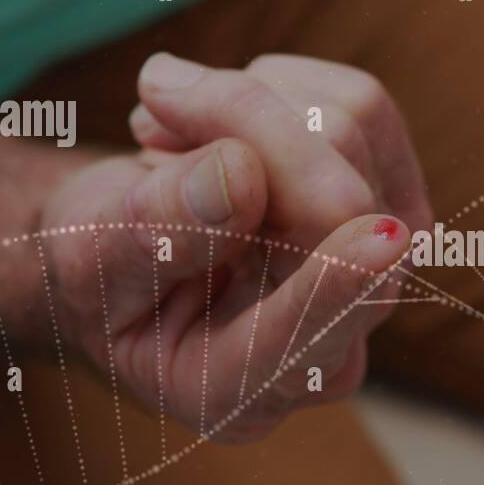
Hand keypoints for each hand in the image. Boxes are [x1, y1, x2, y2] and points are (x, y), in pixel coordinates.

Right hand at [39, 53, 431, 441]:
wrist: (126, 252)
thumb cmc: (100, 271)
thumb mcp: (88, 261)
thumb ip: (151, 232)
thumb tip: (238, 172)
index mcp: (241, 393)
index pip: (304, 337)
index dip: (338, 283)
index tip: (381, 240)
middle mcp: (332, 345)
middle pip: (336, 200)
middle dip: (242, 125)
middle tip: (153, 106)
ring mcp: (377, 277)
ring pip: (351, 134)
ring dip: (251, 106)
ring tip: (178, 140)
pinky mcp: (394, 206)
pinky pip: (361, 107)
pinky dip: (286, 91)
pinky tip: (229, 130)